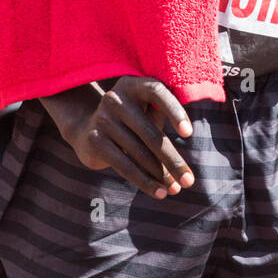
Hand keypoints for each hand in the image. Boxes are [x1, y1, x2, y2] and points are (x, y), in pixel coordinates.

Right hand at [40, 76, 194, 198]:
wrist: (87, 130)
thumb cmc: (132, 120)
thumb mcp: (147, 112)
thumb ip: (166, 120)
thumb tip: (187, 153)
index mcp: (133, 85)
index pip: (157, 92)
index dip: (174, 111)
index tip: (189, 133)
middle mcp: (116, 98)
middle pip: (150, 133)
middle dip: (172, 160)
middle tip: (189, 181)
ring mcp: (103, 119)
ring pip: (139, 153)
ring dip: (161, 175)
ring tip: (176, 189)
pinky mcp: (95, 140)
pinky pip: (125, 165)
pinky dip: (144, 181)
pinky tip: (159, 192)